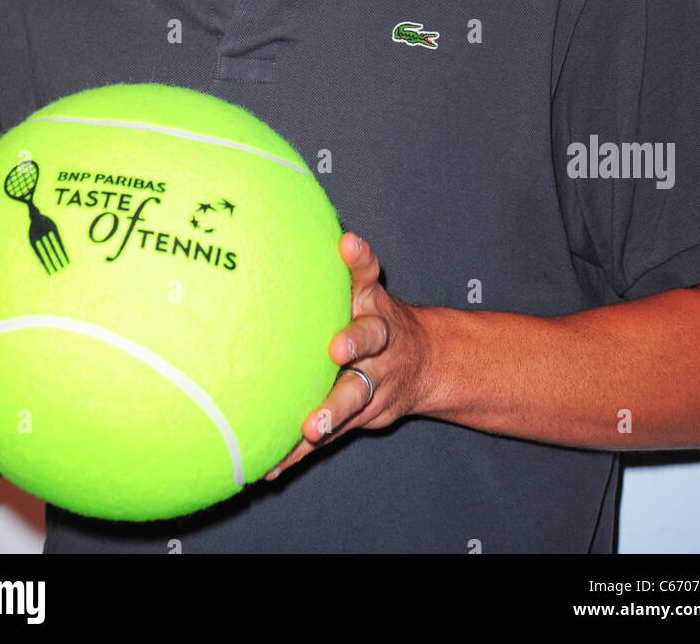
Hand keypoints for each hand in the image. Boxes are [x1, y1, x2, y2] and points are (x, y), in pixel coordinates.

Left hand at [263, 231, 432, 479]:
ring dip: (332, 409)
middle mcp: (378, 336)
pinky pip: (334, 431)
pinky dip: (303, 450)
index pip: (367, 272)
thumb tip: (276, 234)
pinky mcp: (368, 411)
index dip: (358, 258)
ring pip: (355, 394)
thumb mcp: (362, 288)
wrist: (425, 362)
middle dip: (355, 341)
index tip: (347, 244)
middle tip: (337, 348)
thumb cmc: (372, 316)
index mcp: (371, 300)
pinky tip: (273, 465)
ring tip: (311, 425)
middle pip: (370, 335)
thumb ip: (340, 270)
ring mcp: (376, 377)